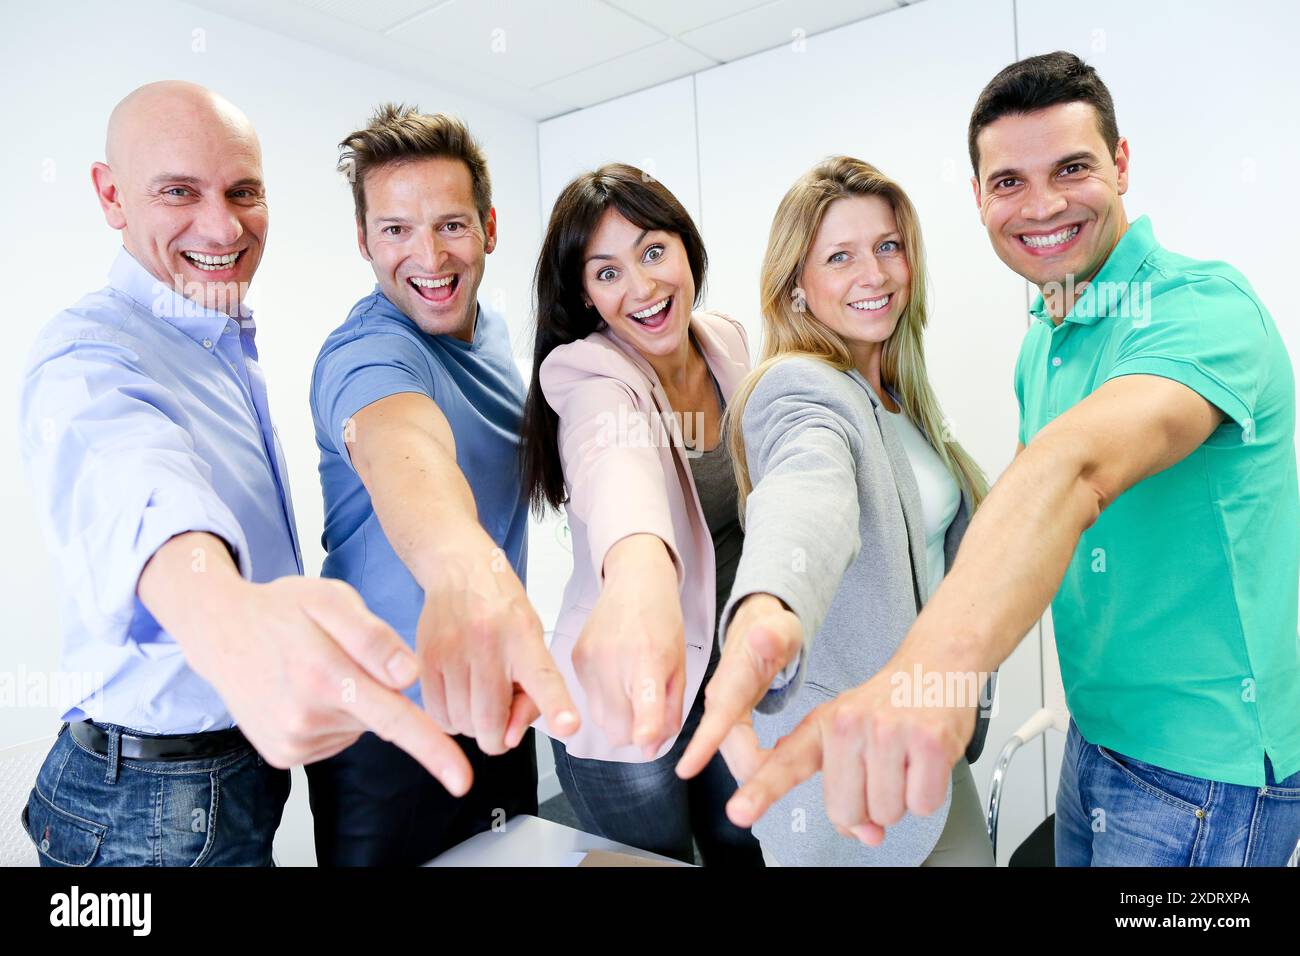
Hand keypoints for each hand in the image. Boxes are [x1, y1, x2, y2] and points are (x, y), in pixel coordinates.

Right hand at [195, 575, 474, 795]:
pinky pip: (334, 736)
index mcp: (324, 676)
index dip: (433, 750)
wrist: (219, 629)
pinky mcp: (283, 754)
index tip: (461, 779)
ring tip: (313, 667)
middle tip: (334, 651)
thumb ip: (374, 637)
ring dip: (351, 699)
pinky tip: (303, 689)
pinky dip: (331, 715)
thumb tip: (411, 676)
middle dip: (375, 686)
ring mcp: (291, 741)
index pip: (394, 720)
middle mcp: (306, 717)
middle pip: (379, 714)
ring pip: (357, 726)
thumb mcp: (330, 599)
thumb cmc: (281, 608)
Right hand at [416, 544, 578, 754]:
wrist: (460, 571)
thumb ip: (532, 692)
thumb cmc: (503, 611)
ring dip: (472, 725)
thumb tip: (509, 738)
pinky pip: (437, 715)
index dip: (556, 707)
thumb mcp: (533, 641)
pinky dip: (449, 719)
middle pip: (490, 721)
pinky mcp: (426, 657)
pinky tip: (458, 697)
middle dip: (497, 737)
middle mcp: (489, 643)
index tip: (569, 726)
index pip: (544, 678)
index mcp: (525, 638)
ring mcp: (453, 650)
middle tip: (500, 719)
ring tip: (478, 696)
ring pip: (461, 723)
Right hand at [573, 534, 684, 757]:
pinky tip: (616, 674)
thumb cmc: (662, 621)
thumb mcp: (679, 665)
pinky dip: (604, 699)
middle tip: (648, 713)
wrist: (634, 581)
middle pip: (618, 729)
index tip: (646, 741)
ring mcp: (590, 661)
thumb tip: (652, 747)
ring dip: (618, 719)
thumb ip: (670, 710)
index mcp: (648, 658)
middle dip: (635, 733)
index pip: (645, 702)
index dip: (646, 728)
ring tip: (631, 689)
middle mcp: (614, 660)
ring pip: (601, 721)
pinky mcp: (575, 659)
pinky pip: (588, 701)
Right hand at [676, 593, 800, 780]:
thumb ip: (774, 634)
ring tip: (785, 772)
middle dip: (748, 770)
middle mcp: (721, 699)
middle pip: (726, 746)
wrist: (760, 626)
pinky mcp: (729, 720)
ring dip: (755, 769)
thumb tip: (760, 635)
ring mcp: (723, 711)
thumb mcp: (782, 627)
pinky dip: (756, 762)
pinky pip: (739, 749)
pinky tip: (775, 762)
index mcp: (732, 679)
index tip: (686, 770)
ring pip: (733, 752)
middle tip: (783, 783)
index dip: (703, 743)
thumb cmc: (772, 629)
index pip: (717, 715)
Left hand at [724, 657, 974, 843]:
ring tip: (905, 761)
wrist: (937, 665)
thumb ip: (844, 787)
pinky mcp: (928, 742)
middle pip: (848, 812)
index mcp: (824, 725)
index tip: (738, 811)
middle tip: (882, 771)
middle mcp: (849, 725)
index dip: (760, 792)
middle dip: (869, 807)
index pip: (787, 764)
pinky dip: (929, 793)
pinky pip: (923, 804)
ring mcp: (888, 732)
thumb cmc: (890, 704)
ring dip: (902, 799)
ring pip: (888, 813)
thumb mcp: (849, 731)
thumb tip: (867, 834)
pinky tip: (926, 762)